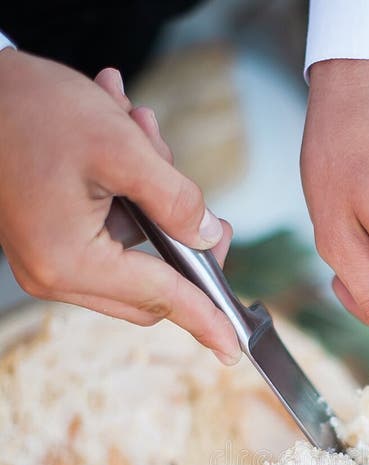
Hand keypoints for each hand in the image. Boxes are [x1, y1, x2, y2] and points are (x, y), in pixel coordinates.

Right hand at [0, 52, 239, 362]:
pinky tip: (124, 138)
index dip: (204, 317)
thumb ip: (175, 199)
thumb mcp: (120, 146)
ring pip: (134, 260)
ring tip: (144, 136)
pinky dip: (129, 199)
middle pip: (149, 291)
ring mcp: (49, 262)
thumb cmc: (31, 110)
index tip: (234, 347)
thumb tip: (207, 236)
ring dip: (155, 206)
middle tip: (214, 217)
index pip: (160, 297)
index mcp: (70, 260)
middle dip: (186, 248)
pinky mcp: (48, 243)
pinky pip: (109, 239)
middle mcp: (55, 274)